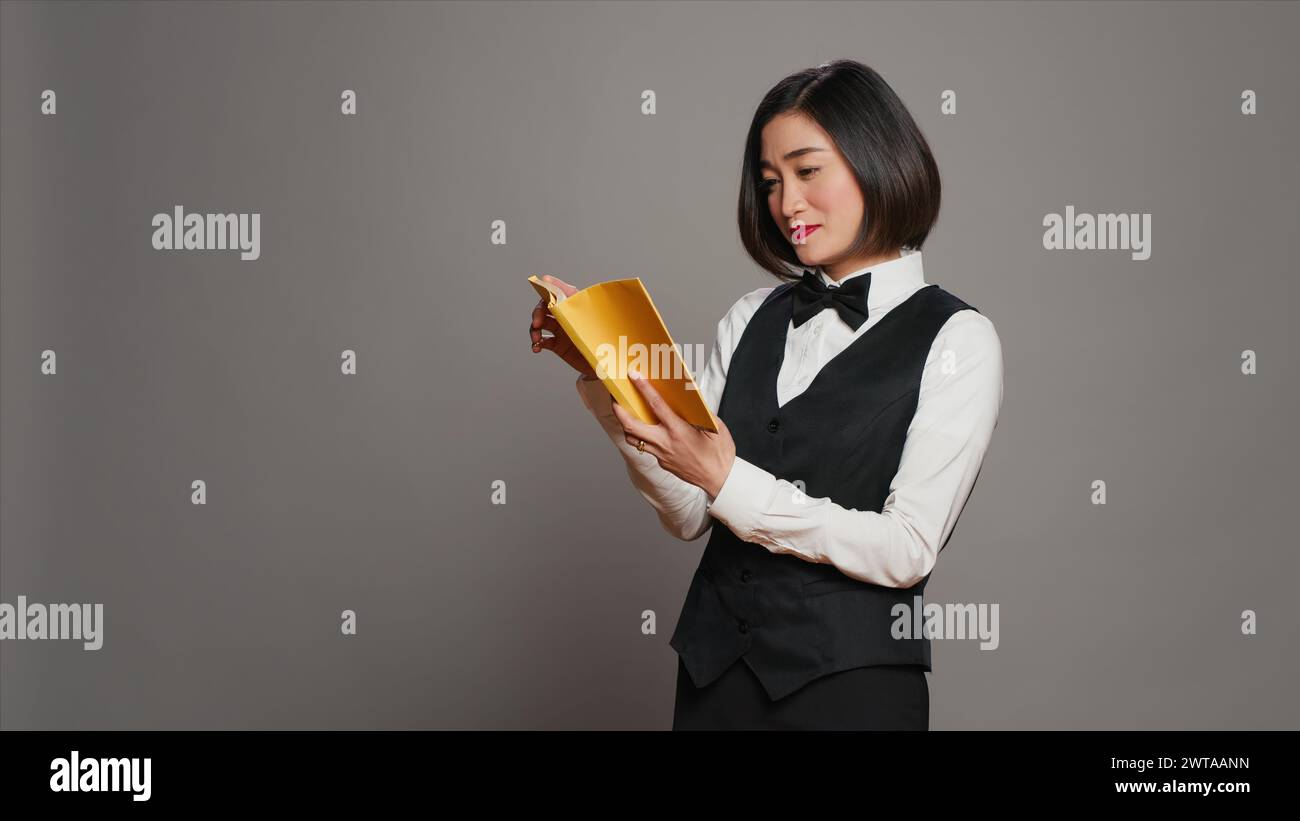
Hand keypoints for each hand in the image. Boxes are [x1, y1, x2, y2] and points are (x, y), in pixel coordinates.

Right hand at [530, 274, 596, 379]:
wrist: (609, 360)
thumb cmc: (605, 335)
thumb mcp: (591, 313)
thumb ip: (571, 296)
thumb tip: (551, 279)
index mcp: (573, 305)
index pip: (556, 292)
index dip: (546, 289)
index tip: (539, 285)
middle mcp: (566, 316)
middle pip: (544, 308)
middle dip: (537, 313)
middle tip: (537, 322)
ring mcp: (561, 330)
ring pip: (540, 324)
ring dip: (534, 329)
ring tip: (536, 338)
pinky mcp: (559, 345)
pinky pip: (542, 341)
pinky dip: (536, 344)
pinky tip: (536, 347)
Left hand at [610, 369, 735, 497]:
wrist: (720, 479)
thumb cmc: (720, 452)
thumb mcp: (714, 426)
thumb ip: (699, 411)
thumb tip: (688, 398)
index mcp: (679, 431)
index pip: (656, 405)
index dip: (643, 388)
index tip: (634, 376)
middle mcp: (666, 443)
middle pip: (632, 426)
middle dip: (619, 411)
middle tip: (615, 398)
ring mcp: (662, 455)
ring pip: (634, 440)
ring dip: (626, 426)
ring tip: (625, 414)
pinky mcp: (663, 463)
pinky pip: (647, 448)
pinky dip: (643, 437)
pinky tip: (647, 430)